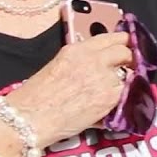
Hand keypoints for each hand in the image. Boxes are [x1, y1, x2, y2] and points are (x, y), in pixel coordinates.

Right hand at [6, 32, 132, 145]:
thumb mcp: (57, 65)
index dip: (123, 42)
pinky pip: (125, 95)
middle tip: (128, 68)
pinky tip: (108, 105)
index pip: (112, 37)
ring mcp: (104, 78)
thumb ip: (81, 60)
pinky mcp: (109, 98)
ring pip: (128, 76)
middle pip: (125, 52)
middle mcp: (94, 59)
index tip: (127, 46)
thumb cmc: (34, 97)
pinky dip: (121, 100)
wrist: (28, 119)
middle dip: (129, 60)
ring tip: (110, 92)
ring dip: (123, 83)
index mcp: (78, 49)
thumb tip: (98, 62)